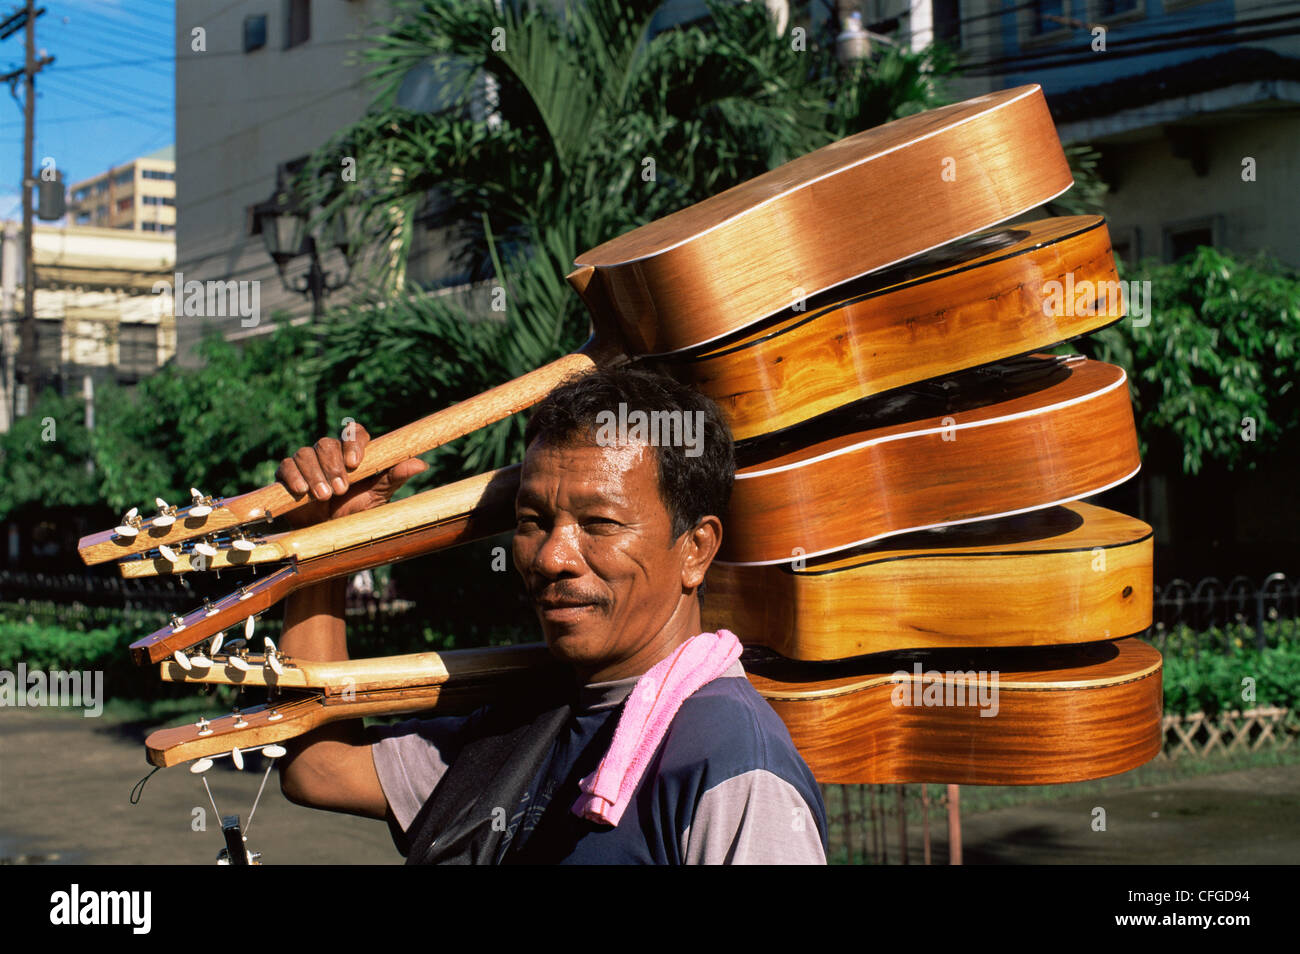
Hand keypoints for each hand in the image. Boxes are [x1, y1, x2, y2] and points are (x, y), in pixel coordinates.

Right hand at [275, 422, 427, 528]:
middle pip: (327, 443)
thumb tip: (422, 464)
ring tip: (323, 496)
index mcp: (353, 454)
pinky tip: (302, 492)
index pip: (353, 433)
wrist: (325, 535)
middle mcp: (329, 453)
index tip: (354, 463)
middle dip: (332, 466)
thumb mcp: (377, 498)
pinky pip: (286, 465)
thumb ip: (394, 478)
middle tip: (339, 490)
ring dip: (314, 474)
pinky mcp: (288, 473)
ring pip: (306, 453)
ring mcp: (308, 462)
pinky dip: (294, 476)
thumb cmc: (354, 513)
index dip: (353, 443)